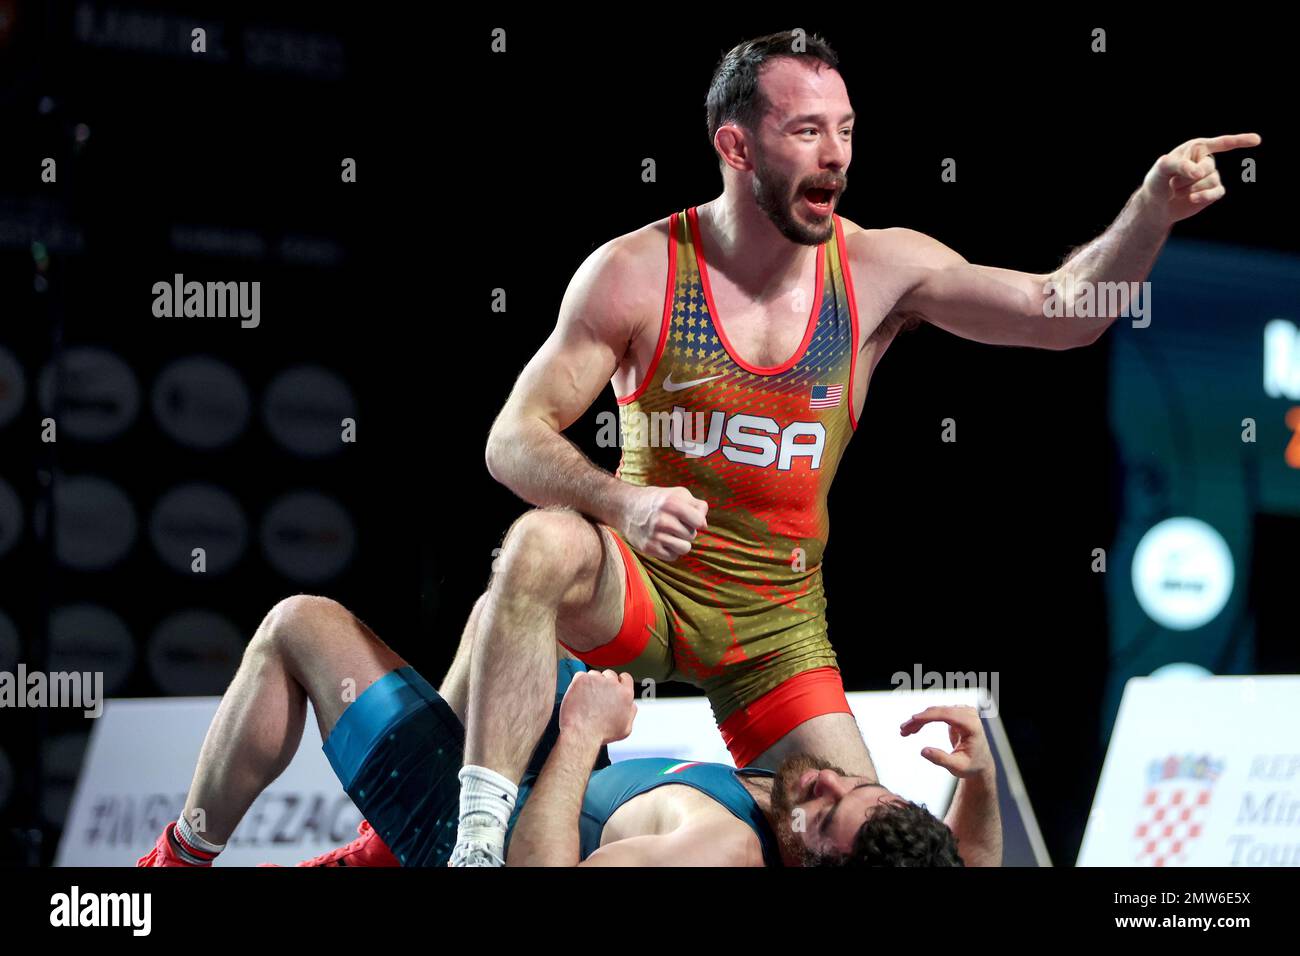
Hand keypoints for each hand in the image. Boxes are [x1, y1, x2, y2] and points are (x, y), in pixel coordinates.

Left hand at [559, 669, 636, 744]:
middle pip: (610, 675)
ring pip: (595, 674)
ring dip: (591, 683)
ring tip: (586, 699)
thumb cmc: (601, 734)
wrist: (582, 733)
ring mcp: (597, 680)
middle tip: (597, 696)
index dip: (619, 683)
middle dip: (604, 683)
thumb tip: (631, 705)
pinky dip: (578, 684)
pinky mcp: (582, 679)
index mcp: (626, 694)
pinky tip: (578, 696)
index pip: (626, 678)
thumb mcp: (625, 729)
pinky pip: (580, 676)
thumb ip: (631, 712)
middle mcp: (613, 684)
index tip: (613, 688)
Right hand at [619, 485, 708, 561]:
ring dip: (681, 543)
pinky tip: (663, 541)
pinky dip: (671, 550)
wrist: (627, 508)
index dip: (699, 522)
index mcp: (672, 503)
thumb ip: (697, 505)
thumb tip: (704, 525)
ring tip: (672, 535)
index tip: (693, 520)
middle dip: (687, 531)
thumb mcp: (678, 494)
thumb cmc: (658, 501)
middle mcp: (663, 520)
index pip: (699, 521)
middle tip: (676, 525)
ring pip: (684, 548)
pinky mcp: (649, 548)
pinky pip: (673, 557)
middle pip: (692, 535)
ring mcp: (655, 535)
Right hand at [899, 705, 993, 779]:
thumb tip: (923, 751)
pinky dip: (924, 719)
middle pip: (938, 712)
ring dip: (919, 720)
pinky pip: (936, 713)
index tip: (913, 719)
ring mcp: (963, 712)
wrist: (980, 763)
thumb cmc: (972, 766)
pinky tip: (915, 727)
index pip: (948, 715)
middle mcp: (969, 715)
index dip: (929, 716)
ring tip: (906, 731)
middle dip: (919, 720)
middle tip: (903, 730)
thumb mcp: (957, 768)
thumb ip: (941, 759)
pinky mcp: (956, 713)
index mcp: (972, 726)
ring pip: (934, 711)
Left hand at [1140, 133, 1260, 223]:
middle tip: (1172, 181)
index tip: (1257, 140)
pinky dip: (1204, 196)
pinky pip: (1217, 192)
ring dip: (1190, 188)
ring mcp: (1211, 177)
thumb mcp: (1162, 168)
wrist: (1156, 205)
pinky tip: (1192, 199)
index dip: (1240, 141)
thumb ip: (1180, 165)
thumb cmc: (1158, 181)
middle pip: (1208, 166)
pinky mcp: (1212, 192)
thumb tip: (1200, 172)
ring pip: (1211, 180)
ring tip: (1176, 190)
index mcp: (1197, 147)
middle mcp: (1207, 160)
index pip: (1222, 143)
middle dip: (1187, 177)